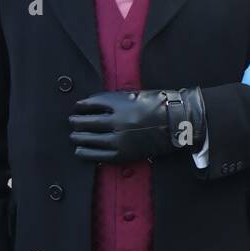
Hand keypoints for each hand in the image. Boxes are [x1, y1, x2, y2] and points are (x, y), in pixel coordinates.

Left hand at [69, 87, 205, 161]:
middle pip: (88, 122)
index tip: (77, 107)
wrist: (177, 122)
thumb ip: (114, 100)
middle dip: (77, 122)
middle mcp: (117, 121)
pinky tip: (80, 151)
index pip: (92, 104)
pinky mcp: (125, 153)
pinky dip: (87, 153)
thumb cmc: (158, 105)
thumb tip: (91, 106)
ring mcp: (120, 139)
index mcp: (119, 103)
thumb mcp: (134, 95)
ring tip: (74, 137)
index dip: (82, 106)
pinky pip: (100, 155)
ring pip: (91, 139)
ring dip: (79, 138)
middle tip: (72, 123)